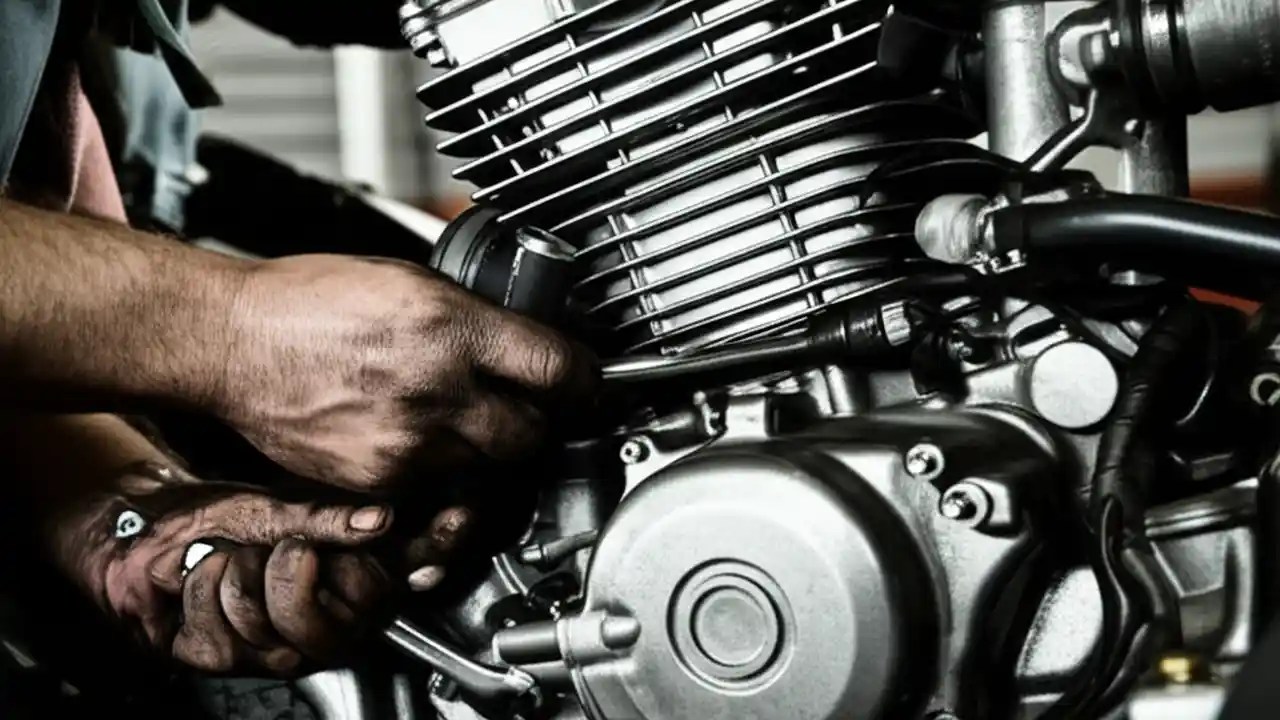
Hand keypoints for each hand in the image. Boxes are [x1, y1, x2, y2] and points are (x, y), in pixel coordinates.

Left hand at [44, 461, 470, 674]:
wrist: (139, 539)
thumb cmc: (213, 518)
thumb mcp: (271, 507)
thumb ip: (327, 518)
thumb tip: (382, 520)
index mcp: (348, 567)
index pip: (412, 562)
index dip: (439, 542)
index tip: (459, 516)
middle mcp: (328, 612)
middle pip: (355, 606)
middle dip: (298, 567)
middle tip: (274, 548)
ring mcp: (286, 643)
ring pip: (287, 619)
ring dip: (239, 575)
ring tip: (227, 562)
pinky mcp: (236, 662)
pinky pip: (233, 627)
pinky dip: (205, 590)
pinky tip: (202, 582)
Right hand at [218, 256, 594, 492]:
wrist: (231, 342)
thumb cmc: (307, 301)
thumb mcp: (407, 281)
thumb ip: (472, 317)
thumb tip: (523, 336)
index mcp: (450, 329)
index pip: (559, 372)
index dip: (583, 380)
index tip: (584, 382)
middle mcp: (436, 391)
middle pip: (533, 434)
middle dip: (536, 420)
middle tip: (524, 403)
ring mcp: (408, 445)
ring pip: (486, 465)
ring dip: (484, 444)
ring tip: (451, 411)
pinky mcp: (379, 482)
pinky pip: (436, 483)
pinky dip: (437, 464)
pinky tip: (410, 429)